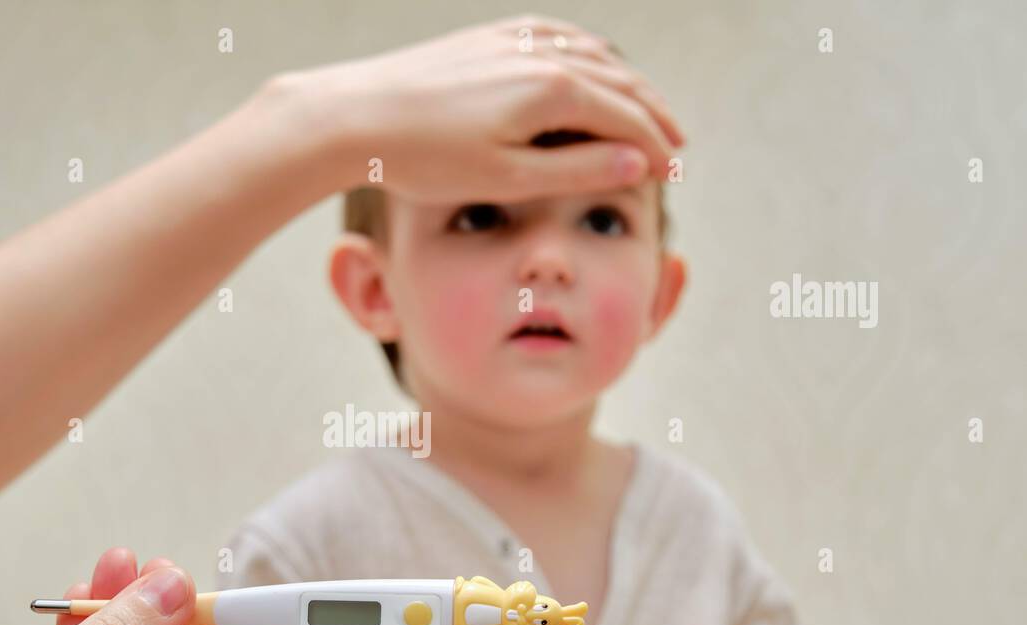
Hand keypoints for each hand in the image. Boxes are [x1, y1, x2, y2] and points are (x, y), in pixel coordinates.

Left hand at [276, 14, 684, 202]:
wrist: (357, 116)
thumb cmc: (425, 159)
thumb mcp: (506, 179)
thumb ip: (576, 170)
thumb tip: (636, 163)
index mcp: (553, 92)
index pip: (627, 120)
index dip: (655, 150)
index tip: (673, 175)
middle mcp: (541, 54)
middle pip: (620, 84)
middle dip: (653, 117)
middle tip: (676, 148)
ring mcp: (515, 40)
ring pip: (594, 56)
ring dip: (627, 85)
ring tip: (646, 112)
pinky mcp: (490, 37)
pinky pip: (559, 36)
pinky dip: (589, 54)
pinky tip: (592, 67)